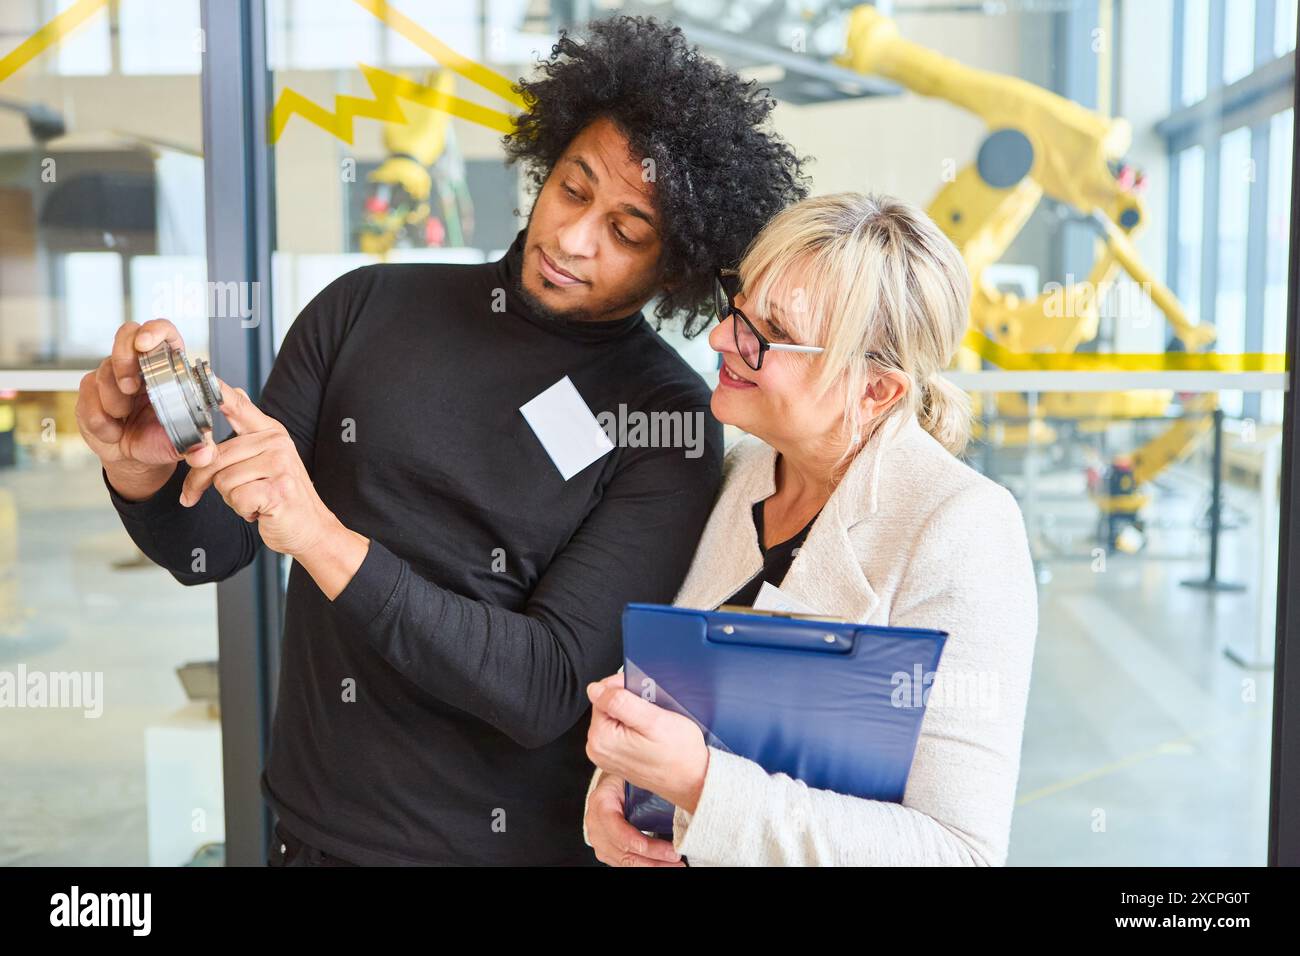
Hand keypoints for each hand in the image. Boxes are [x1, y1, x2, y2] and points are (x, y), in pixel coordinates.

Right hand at [76, 319, 219, 472]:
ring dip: (114, 402)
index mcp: (168, 367)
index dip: (155, 331)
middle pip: (126, 336)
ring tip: (124, 419)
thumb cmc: (162, 439)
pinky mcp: (90, 391)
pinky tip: (113, 431)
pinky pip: (88, 397)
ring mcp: (112, 374)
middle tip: (130, 388)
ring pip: (104, 372)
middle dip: (124, 359)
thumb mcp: (185, 441)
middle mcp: (139, 364)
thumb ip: (197, 444)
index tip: (145, 344)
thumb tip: (204, 451)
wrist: (135, 458)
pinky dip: (101, 420)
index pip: (163, 332)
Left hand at [178, 377, 338, 557]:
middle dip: (201, 482)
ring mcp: (280, 465)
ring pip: (222, 480)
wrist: (311, 529)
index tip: (200, 370)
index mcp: (271, 432)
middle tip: (198, 495)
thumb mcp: (265, 461)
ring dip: (231, 499)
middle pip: (214, 455)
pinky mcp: (278, 489)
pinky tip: (259, 510)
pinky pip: (236, 498)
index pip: (238, 404)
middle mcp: (277, 443)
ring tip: (252, 500)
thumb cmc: (282, 497)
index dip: (216, 389)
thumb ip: (244, 437)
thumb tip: (231, 401)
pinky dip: (243, 511)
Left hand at [585, 673, 709, 813]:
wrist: (693, 780)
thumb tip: (595, 689)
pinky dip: (635, 726)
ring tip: (653, 723)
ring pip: (614, 718)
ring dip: (633, 714)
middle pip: (607, 707)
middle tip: (652, 710)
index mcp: (601, 738)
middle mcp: (598, 749)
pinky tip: (650, 733)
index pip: (601, 695)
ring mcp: (606, 756)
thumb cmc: (678, 754)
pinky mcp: (616, 759)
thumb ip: (620, 702)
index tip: (643, 692)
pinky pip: (620, 732)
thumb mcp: (653, 720)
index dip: (623, 688)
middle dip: (629, 702)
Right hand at [585, 771, 682, 866]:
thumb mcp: (631, 775)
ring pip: (627, 862)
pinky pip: (627, 864)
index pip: (617, 828)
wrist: (610, 786)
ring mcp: (600, 842)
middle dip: (654, 858)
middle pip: (624, 851)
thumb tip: (677, 789)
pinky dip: (647, 865)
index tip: (663, 849)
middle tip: (677, 857)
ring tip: (676, 865)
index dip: (638, 841)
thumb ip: (648, 782)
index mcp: (601, 803)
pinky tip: (663, 864)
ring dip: (653, 865)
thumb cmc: (623, 780)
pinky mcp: (608, 852)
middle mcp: (596, 826)